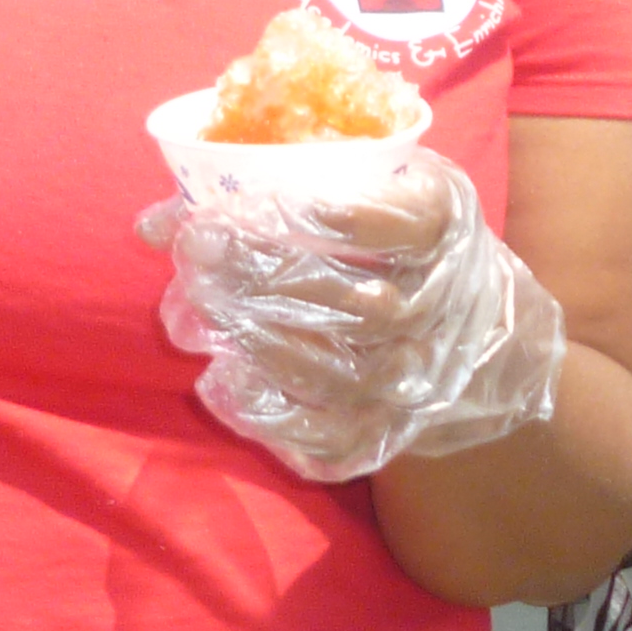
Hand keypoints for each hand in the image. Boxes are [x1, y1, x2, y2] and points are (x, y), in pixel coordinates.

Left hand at [140, 147, 566, 485]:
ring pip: (339, 375)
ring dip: (258, 343)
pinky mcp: (388, 433)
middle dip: (264, 277)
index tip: (252, 206)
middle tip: (198, 250)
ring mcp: (417, 379)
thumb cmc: (396, 243)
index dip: (330, 220)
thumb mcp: (363, 190)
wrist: (479, 335)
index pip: (403, 227)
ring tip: (200, 310)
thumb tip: (152, 223)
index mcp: (445, 229)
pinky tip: (225, 380)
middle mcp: (441, 311)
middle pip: (357, 306)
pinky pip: (330, 440)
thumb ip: (267, 191)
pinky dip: (271, 416)